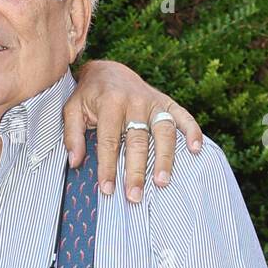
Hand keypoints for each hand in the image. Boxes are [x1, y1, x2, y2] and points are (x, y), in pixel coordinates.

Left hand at [62, 59, 203, 200]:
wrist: (108, 71)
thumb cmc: (88, 95)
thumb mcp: (72, 109)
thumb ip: (73, 135)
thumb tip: (75, 162)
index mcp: (110, 103)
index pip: (109, 141)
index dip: (108, 167)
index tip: (107, 189)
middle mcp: (135, 101)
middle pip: (137, 141)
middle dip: (136, 170)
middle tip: (134, 196)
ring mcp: (154, 101)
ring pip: (163, 132)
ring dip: (164, 158)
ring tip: (162, 182)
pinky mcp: (167, 102)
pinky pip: (183, 116)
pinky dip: (192, 131)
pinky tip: (196, 150)